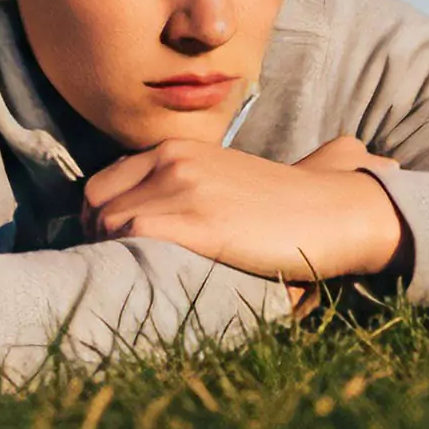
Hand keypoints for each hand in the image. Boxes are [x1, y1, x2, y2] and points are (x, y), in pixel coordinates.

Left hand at [83, 135, 412, 285]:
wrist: (331, 210)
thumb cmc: (282, 208)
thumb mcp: (223, 181)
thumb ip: (182, 188)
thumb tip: (139, 226)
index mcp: (177, 149)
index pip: (103, 183)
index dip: (98, 221)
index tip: (112, 250)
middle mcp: (173, 159)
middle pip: (96, 203)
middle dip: (96, 240)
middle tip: (118, 270)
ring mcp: (184, 186)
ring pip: (109, 222)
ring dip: (112, 255)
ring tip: (135, 280)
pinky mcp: (197, 219)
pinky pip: (133, 235)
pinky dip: (129, 259)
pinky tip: (150, 277)